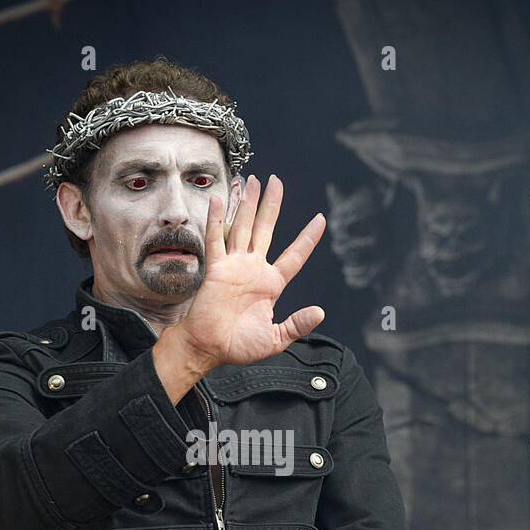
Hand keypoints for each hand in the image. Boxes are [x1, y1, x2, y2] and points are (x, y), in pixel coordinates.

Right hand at [167, 173, 326, 369]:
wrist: (209, 349)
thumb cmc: (238, 346)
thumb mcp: (275, 339)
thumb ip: (296, 325)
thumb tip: (320, 312)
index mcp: (271, 284)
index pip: (294, 256)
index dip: (307, 238)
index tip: (320, 219)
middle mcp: (254, 269)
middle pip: (266, 229)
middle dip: (272, 205)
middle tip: (276, 181)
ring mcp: (234, 266)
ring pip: (243, 227)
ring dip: (249, 204)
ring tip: (255, 180)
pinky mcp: (216, 268)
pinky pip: (216, 239)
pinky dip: (218, 220)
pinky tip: (221, 200)